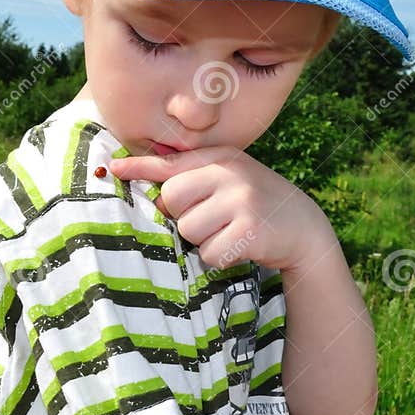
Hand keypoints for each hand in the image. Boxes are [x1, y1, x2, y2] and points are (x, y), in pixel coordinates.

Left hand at [108, 146, 330, 272]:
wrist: (302, 227)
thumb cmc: (252, 203)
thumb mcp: (226, 178)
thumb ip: (189, 175)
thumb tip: (142, 183)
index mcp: (219, 157)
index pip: (170, 163)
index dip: (139, 167)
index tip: (113, 168)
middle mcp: (229, 173)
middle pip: (172, 199)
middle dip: (183, 217)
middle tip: (211, 219)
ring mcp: (241, 200)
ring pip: (188, 230)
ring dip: (202, 240)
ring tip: (227, 232)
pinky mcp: (250, 230)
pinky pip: (209, 253)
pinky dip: (219, 257)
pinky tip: (239, 246)